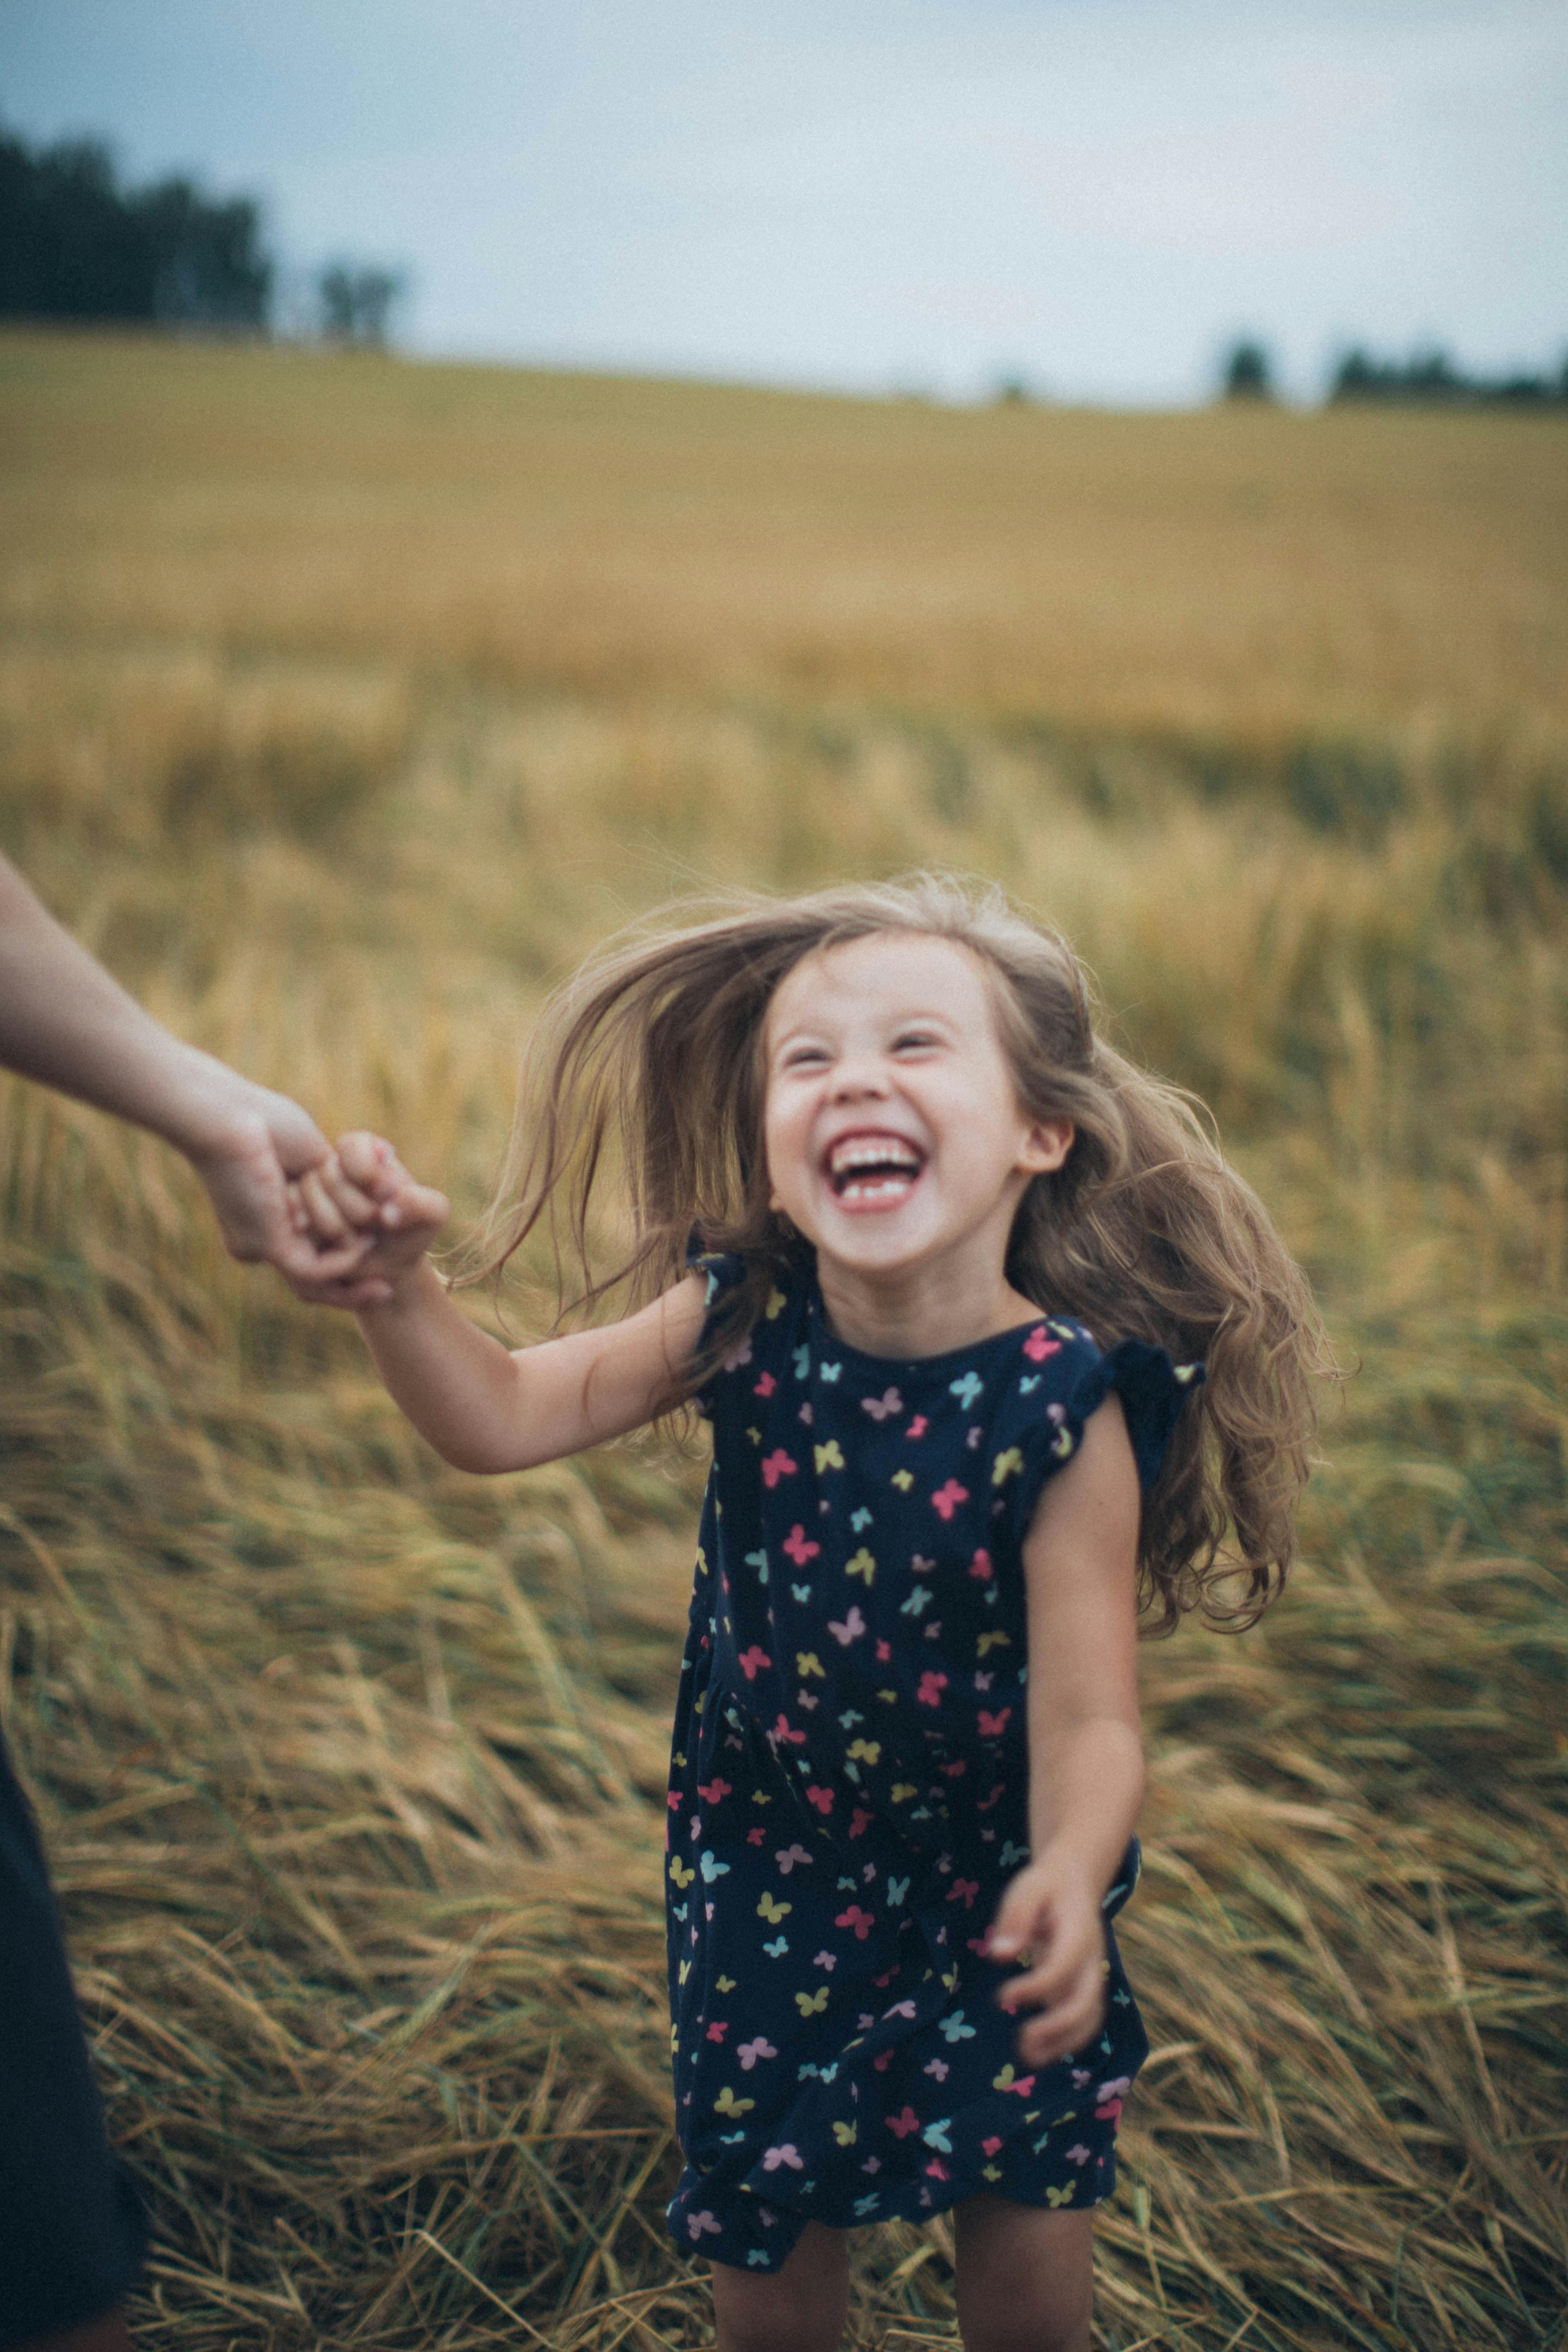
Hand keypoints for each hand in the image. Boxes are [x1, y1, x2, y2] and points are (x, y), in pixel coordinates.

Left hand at [186, 1088, 396, 1303]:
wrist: (227, 1116)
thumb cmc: (263, 1121)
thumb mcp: (310, 1154)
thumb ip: (333, 1179)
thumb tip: (365, 1194)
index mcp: (264, 1218)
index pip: (311, 1249)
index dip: (344, 1256)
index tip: (376, 1252)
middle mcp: (259, 1240)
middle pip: (316, 1272)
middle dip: (350, 1291)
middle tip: (386, 1290)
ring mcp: (262, 1247)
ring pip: (321, 1270)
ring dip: (353, 1250)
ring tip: (380, 1249)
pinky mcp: (269, 1246)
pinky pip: (316, 1271)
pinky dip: (346, 1260)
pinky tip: (366, 1242)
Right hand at [287, 1130, 449, 1308]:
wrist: (384, 1268)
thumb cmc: (409, 1233)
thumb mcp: (431, 1217)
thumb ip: (421, 1205)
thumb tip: (389, 1210)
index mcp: (368, 1153)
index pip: (353, 1146)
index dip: (367, 1173)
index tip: (385, 1198)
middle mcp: (336, 1165)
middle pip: (329, 1173)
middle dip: (353, 1207)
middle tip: (372, 1227)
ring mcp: (311, 1187)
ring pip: (305, 1193)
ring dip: (332, 1224)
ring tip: (354, 1243)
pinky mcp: (294, 1210)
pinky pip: (289, 1212)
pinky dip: (308, 1231)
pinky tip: (327, 1247)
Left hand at [986, 1852, 1108, 2069]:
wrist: (1075, 1882)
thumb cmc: (1046, 1887)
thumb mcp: (1027, 1888)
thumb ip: (1015, 1918)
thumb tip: (999, 1954)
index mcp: (1079, 1933)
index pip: (1063, 1967)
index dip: (1037, 1987)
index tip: (1002, 1996)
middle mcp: (1091, 1960)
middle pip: (1085, 2001)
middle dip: (1056, 2026)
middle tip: (1022, 2039)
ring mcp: (1090, 1977)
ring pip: (1089, 2019)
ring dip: (1062, 2043)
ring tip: (1027, 2058)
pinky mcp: (1083, 1989)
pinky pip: (1084, 2022)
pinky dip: (1066, 2042)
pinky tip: (1037, 2054)